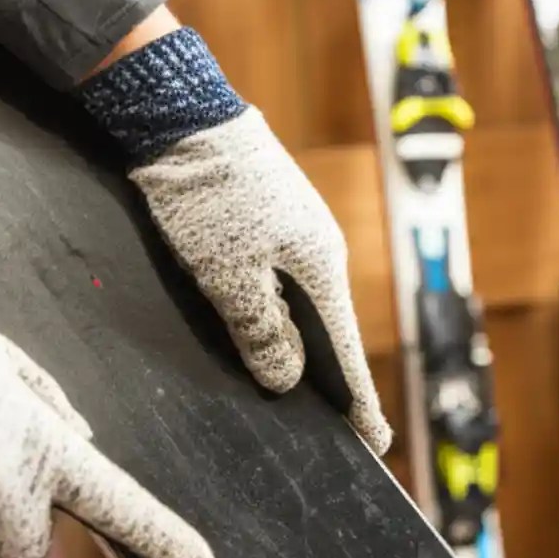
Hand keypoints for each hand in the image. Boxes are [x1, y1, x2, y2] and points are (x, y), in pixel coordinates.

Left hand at [129, 107, 392, 454]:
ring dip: (302, 347)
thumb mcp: (227, 274)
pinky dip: (280, 315)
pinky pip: (283, 281)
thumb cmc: (206, 197)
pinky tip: (263, 331)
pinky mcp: (270, 218)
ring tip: (297, 390)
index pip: (345, 350)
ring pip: (304, 305)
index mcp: (319, 267)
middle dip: (331, 381)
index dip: (356, 400)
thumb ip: (261, 330)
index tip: (374, 442)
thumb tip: (288, 380)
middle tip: (337, 428)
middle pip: (329, 330)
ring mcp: (296, 230)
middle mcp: (318, 250)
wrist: (184, 115)